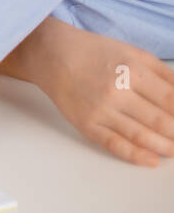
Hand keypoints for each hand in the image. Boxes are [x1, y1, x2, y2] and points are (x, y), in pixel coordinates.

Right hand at [24, 16, 173, 165]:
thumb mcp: (135, 53)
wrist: (52, 55)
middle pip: (162, 122)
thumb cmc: (95, 53)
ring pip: (142, 137)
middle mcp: (117, 92)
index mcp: (133, 71)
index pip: (173, 102)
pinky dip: (137, 156)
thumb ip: (166, 75)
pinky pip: (115, 145)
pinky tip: (152, 160)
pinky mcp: (86, 124)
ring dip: (165, 147)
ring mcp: (101, 110)